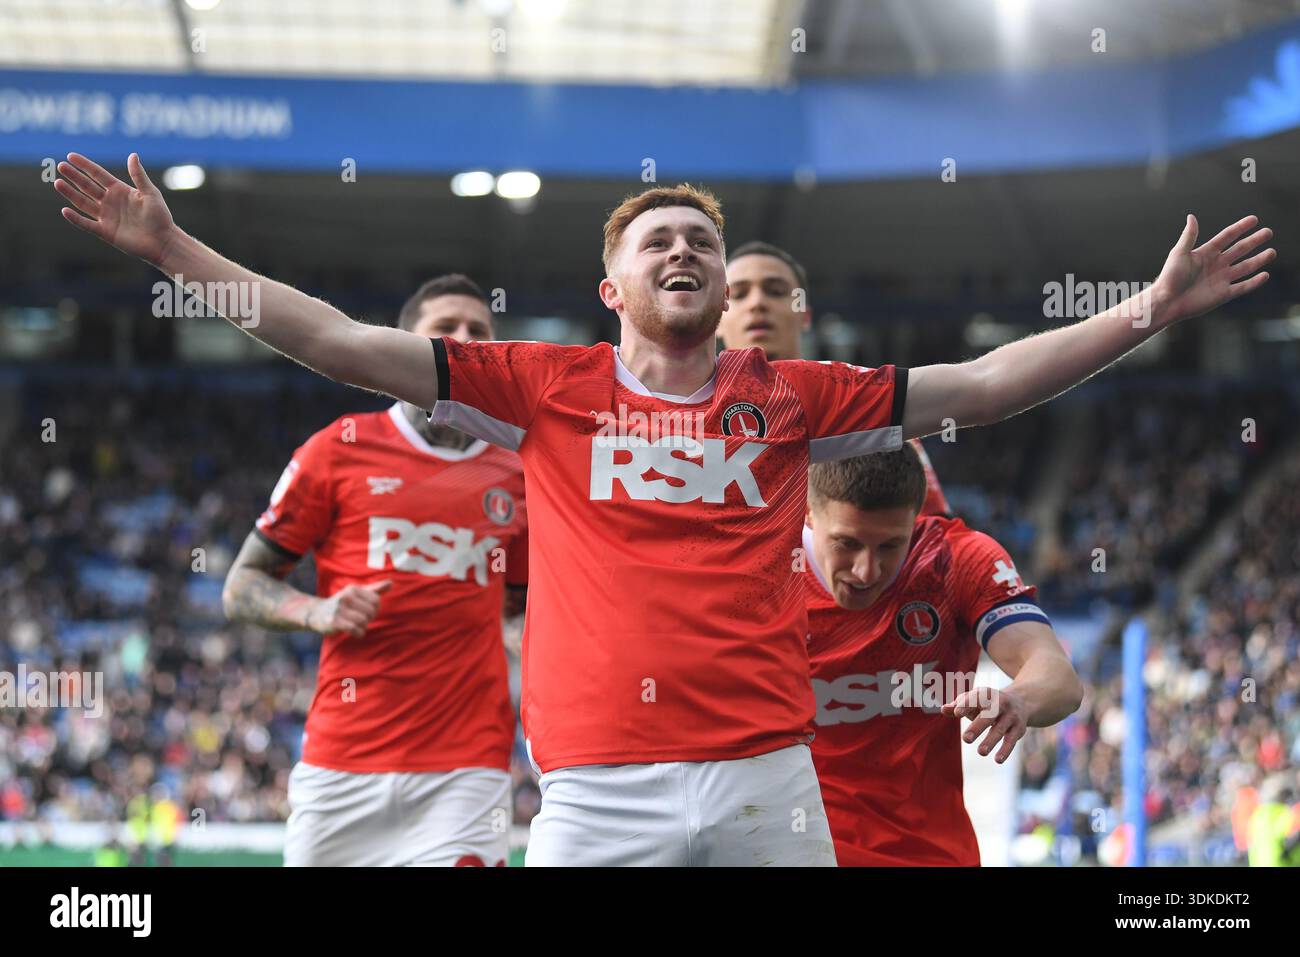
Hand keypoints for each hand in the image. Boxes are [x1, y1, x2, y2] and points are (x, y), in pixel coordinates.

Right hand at [53, 152, 176, 265]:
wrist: (163, 242)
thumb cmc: (160, 217)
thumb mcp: (150, 193)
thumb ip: (139, 176)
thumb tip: (132, 155)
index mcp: (120, 190)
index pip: (98, 174)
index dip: (84, 165)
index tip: (70, 156)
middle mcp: (110, 202)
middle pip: (87, 186)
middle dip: (74, 176)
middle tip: (60, 166)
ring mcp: (106, 217)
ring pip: (83, 203)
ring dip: (70, 193)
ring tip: (57, 182)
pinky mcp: (105, 232)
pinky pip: (87, 224)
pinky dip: (76, 218)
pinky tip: (65, 210)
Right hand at [306, 580, 391, 637]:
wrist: (317, 613)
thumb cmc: (342, 603)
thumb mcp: (357, 594)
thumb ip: (375, 589)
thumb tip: (391, 583)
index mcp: (353, 589)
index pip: (376, 600)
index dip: (375, 608)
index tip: (367, 610)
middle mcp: (346, 596)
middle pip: (371, 611)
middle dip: (369, 618)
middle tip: (361, 619)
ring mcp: (339, 609)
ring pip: (364, 621)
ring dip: (363, 626)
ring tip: (356, 625)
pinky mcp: (334, 621)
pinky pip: (355, 629)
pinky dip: (358, 633)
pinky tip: (354, 631)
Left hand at [942, 686, 1027, 763]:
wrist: (1020, 702)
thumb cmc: (987, 704)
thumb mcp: (974, 701)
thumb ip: (958, 705)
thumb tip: (943, 709)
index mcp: (986, 694)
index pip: (975, 698)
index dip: (966, 704)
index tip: (956, 713)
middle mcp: (1000, 704)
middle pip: (988, 715)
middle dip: (977, 727)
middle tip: (965, 739)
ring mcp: (1011, 716)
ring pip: (1000, 729)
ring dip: (991, 741)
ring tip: (980, 752)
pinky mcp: (1019, 728)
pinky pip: (1012, 740)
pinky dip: (1005, 750)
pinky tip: (998, 760)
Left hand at [1153, 214, 1273, 323]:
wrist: (1167, 302)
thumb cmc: (1169, 277)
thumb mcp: (1179, 253)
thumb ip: (1189, 236)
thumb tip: (1191, 216)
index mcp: (1206, 253)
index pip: (1227, 237)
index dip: (1240, 228)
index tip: (1254, 219)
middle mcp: (1216, 264)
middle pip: (1240, 249)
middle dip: (1254, 241)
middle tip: (1268, 232)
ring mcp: (1221, 279)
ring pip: (1245, 267)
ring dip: (1259, 260)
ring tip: (1272, 252)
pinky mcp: (1223, 294)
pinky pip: (1243, 287)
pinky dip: (1254, 282)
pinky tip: (1265, 275)